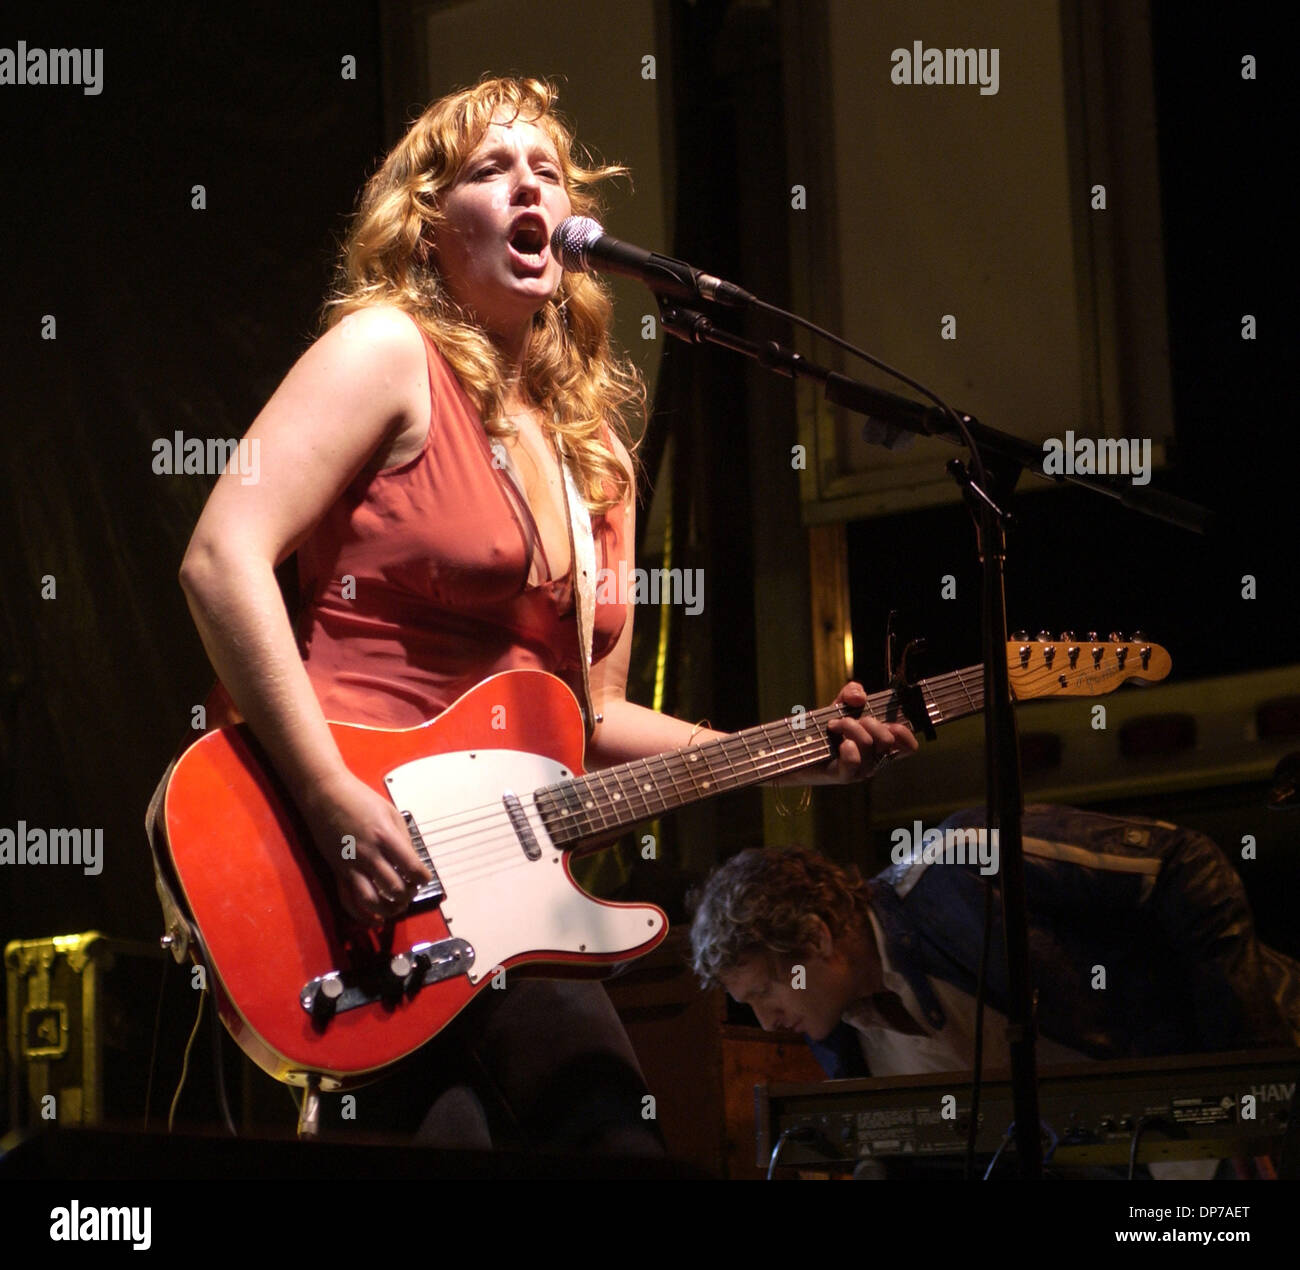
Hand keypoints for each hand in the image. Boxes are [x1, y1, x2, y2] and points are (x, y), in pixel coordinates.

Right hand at [301, 770, 432, 924]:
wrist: (325, 794)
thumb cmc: (359, 799)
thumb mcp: (391, 812)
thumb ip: (403, 838)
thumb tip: (412, 862)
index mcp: (386, 837)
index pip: (412, 869)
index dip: (422, 879)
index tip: (423, 878)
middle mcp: (369, 854)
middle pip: (394, 889)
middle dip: (408, 896)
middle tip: (410, 892)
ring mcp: (351, 865)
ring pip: (371, 901)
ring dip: (387, 910)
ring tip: (396, 907)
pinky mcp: (337, 871)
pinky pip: (348, 901)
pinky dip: (362, 916)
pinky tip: (375, 919)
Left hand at [820, 681, 917, 782]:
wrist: (797, 748)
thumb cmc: (824, 729)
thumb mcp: (840, 705)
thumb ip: (852, 693)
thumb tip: (860, 698)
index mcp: (880, 747)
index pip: (908, 746)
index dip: (904, 731)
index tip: (886, 721)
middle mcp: (874, 760)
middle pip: (888, 739)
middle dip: (869, 721)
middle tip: (849, 720)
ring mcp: (860, 770)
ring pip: (868, 744)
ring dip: (850, 726)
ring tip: (833, 725)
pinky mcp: (842, 776)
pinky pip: (854, 761)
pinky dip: (848, 747)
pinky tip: (839, 742)